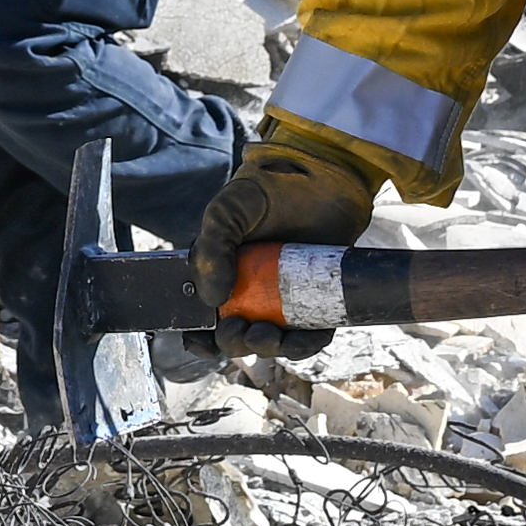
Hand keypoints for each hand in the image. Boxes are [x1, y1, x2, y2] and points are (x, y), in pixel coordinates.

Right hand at [188, 126, 388, 350]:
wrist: (326, 176)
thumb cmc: (272, 188)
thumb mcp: (228, 210)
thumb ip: (211, 250)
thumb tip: (212, 300)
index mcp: (220, 272)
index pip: (202, 318)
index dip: (199, 338)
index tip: (202, 340)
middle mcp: (250, 291)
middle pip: (236, 336)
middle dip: (234, 342)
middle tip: (238, 329)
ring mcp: (284, 297)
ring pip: (274, 341)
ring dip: (269, 348)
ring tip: (268, 335)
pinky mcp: (317, 299)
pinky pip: (311, 334)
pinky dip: (307, 342)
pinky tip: (304, 336)